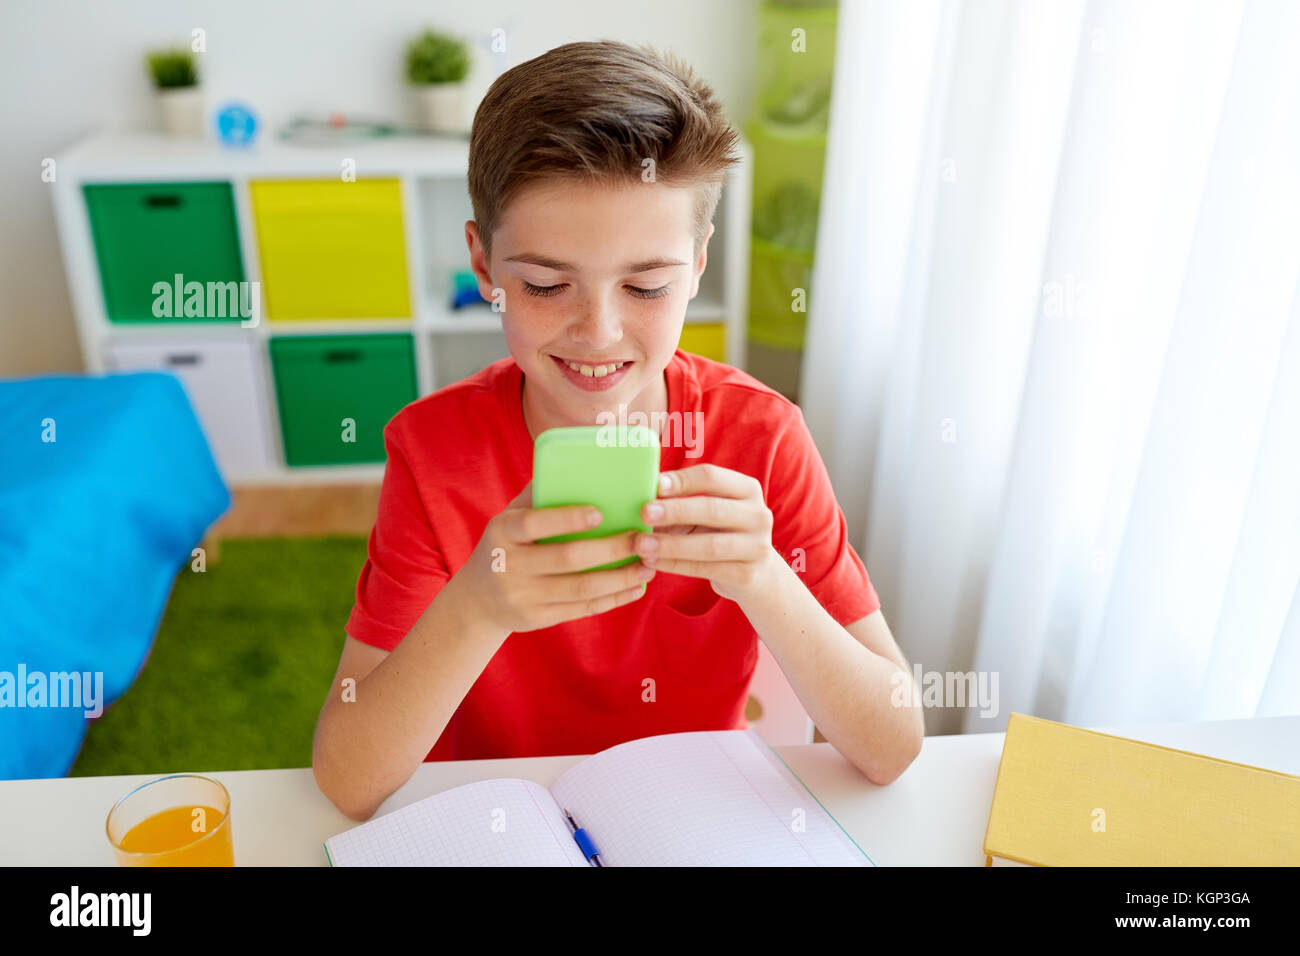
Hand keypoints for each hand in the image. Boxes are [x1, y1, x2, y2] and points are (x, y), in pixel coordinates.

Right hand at [453, 480, 655, 632]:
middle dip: (612, 549)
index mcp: (502, 532)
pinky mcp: (537, 619)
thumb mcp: (509, 518)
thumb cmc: (506, 545)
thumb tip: (577, 462)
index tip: (601, 513)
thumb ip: (538, 495)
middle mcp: (509, 565)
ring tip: (648, 565)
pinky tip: (636, 587)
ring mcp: (522, 596)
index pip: (534, 523)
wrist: (478, 600)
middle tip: (643, 538)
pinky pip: (582, 609)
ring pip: (581, 589)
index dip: (568, 518)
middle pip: (567, 557)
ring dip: (620, 578)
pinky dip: (613, 599)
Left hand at [634, 465, 782, 603]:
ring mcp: (757, 547)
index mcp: (747, 489)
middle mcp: (758, 515)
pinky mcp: (747, 574)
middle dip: (675, 511)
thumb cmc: (720, 533)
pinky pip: (706, 569)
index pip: (712, 477)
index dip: (682, 481)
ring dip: (671, 545)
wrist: (756, 572)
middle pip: (712, 509)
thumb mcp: (707, 512)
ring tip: (641, 544)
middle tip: (644, 513)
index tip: (655, 485)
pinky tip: (652, 562)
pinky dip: (675, 565)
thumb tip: (639, 495)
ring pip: (709, 545)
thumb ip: (680, 501)